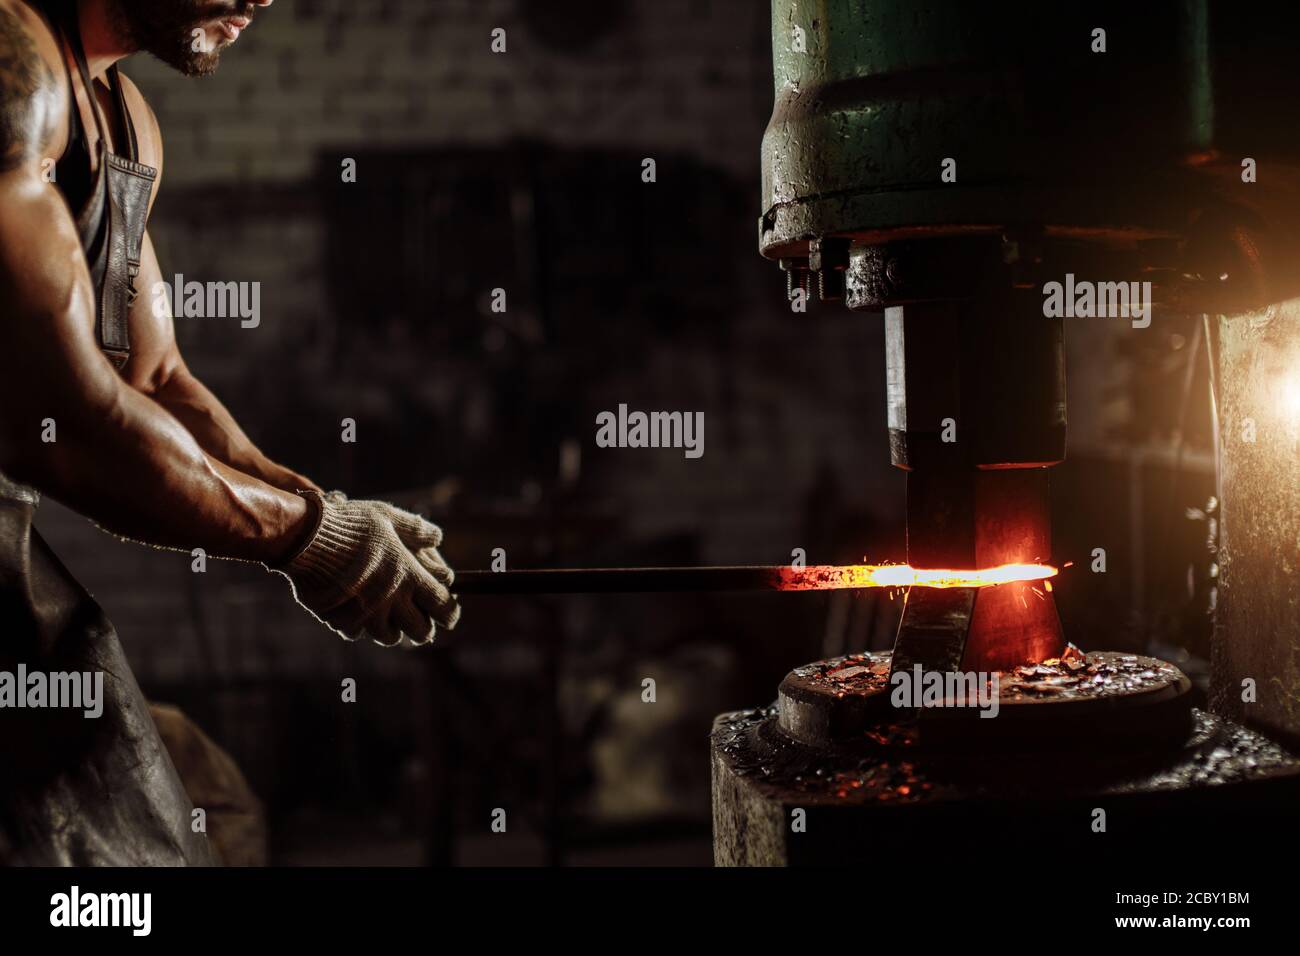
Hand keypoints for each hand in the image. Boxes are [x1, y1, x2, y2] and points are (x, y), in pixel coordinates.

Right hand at [272, 491, 459, 645]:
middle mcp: (392, 602)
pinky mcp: (343, 622)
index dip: (450, 612)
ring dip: (394, 629)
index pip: (443, 606)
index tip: (449, 613)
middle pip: (421, 632)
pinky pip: (358, 633)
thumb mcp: (388, 517)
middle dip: (424, 627)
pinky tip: (358, 612)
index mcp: (409, 577)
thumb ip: (416, 529)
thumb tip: (437, 538)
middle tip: (420, 619)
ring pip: (391, 638)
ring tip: (390, 617)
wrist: (308, 539)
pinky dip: (361, 626)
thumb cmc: (352, 525)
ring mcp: (367, 616)